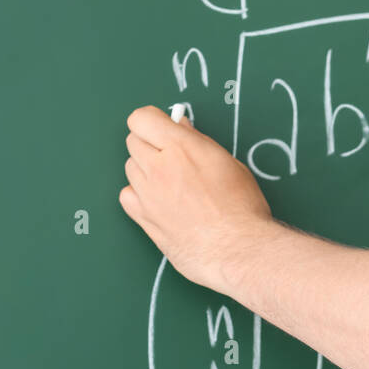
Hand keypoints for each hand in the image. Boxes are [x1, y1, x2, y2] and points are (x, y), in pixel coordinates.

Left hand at [120, 105, 273, 291]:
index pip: (141, 119)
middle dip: (150, 144)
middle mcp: (159, 167)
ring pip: (130, 168)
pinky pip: (126, 196)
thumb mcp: (229, 164)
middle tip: (172, 156)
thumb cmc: (241, 208)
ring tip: (172, 182)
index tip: (164, 127)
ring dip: (146, 169)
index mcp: (182, 147)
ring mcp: (147, 194)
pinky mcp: (143, 218)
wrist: (237, 249)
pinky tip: (159, 201)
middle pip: (133, 142)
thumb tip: (180, 127)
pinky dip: (138, 195)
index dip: (153, 121)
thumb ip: (198, 143)